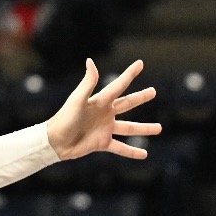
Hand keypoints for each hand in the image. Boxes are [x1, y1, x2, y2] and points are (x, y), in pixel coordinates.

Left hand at [43, 59, 161, 160]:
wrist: (55, 141)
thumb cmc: (64, 118)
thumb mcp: (77, 99)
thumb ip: (87, 83)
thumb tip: (91, 61)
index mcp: (100, 101)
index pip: (119, 85)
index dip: (130, 74)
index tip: (140, 63)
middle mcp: (105, 113)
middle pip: (127, 104)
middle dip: (140, 98)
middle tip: (153, 91)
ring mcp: (105, 128)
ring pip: (129, 128)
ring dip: (144, 128)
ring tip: (159, 128)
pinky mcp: (102, 143)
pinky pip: (121, 147)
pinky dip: (132, 151)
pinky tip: (144, 154)